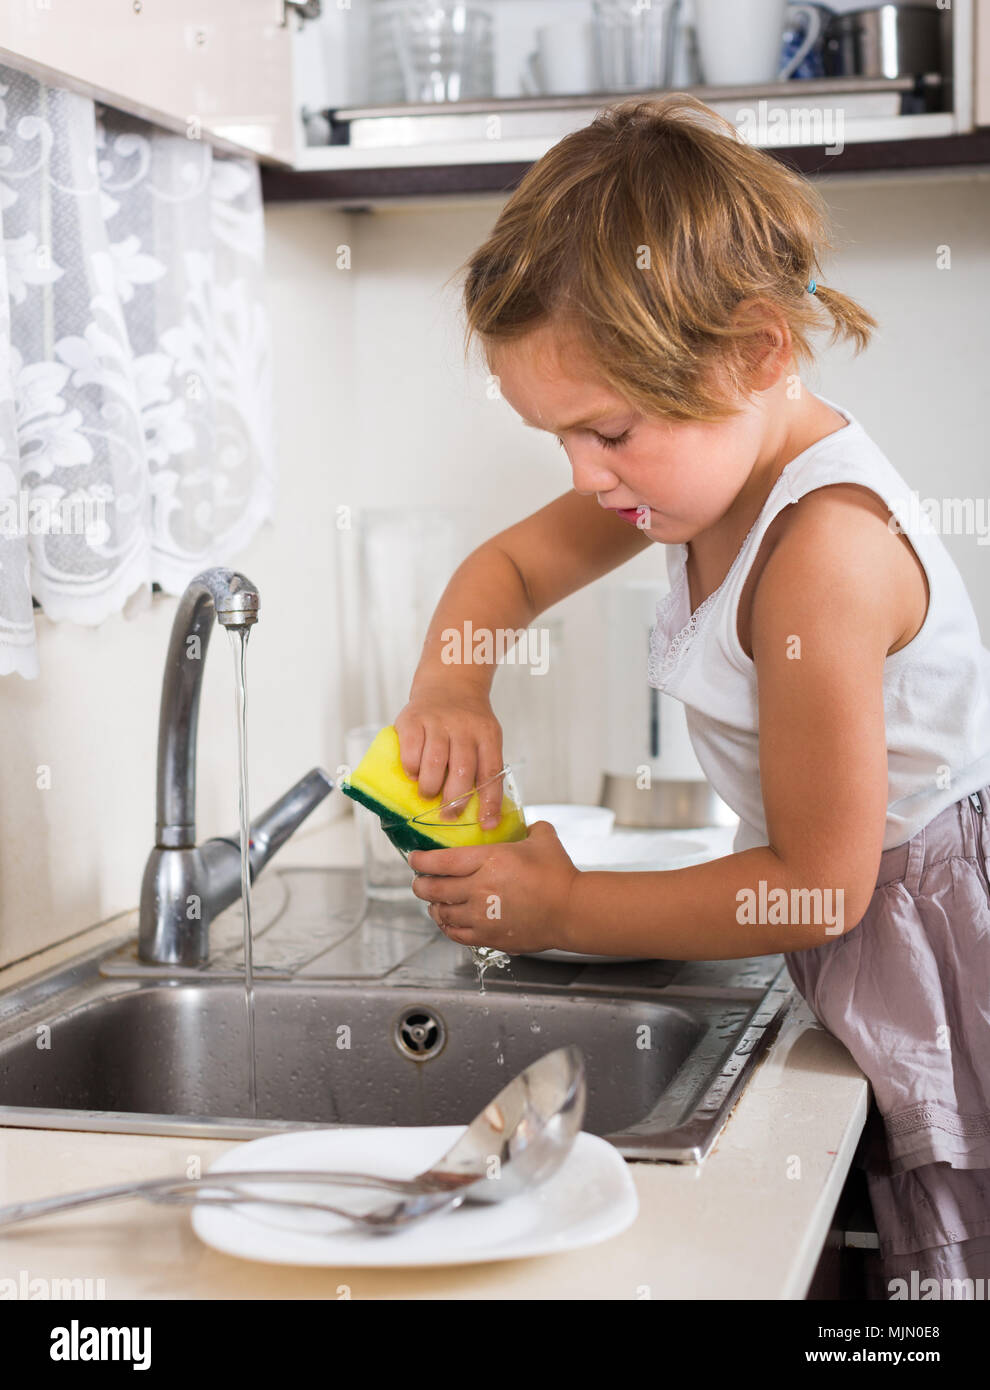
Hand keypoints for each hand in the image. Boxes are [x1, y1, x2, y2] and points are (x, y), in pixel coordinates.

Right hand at [394, 686, 505, 824]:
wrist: (448, 682)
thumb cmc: (467, 721)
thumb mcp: (485, 736)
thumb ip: (483, 765)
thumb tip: (482, 813)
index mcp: (487, 734)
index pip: (492, 772)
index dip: (490, 802)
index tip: (487, 824)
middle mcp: (464, 727)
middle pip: (462, 772)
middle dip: (454, 801)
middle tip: (448, 814)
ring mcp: (437, 721)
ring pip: (434, 764)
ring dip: (430, 788)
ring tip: (428, 794)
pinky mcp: (413, 719)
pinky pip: (410, 752)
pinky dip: (411, 770)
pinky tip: (414, 774)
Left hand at [408, 821, 578, 954]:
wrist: (572, 910)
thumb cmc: (559, 875)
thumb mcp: (543, 840)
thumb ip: (530, 828)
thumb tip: (527, 824)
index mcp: (490, 860)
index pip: (442, 861)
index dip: (422, 860)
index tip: (414, 858)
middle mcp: (480, 888)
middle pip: (434, 888)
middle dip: (420, 884)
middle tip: (418, 881)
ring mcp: (482, 915)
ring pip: (442, 913)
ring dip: (433, 906)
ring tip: (433, 902)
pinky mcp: (489, 936)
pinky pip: (456, 934)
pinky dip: (447, 927)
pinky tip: (447, 921)